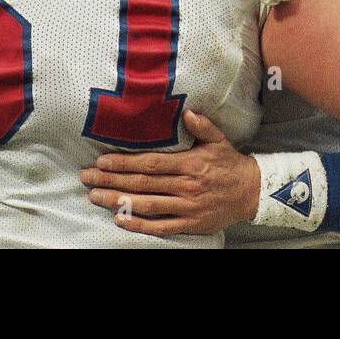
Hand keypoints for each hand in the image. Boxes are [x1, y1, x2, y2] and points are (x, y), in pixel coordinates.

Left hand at [79, 110, 260, 236]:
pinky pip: (159, 226)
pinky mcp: (189, 224)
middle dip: (111, 180)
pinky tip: (120, 219)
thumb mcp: (219, 140)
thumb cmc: (230, 164)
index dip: (124, 162)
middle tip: (87, 178)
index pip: (151, 163)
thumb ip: (202, 126)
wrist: (251, 193)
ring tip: (95, 196)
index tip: (102, 160)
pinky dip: (138, 224)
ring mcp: (186, 207)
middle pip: (142, 183)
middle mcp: (185, 186)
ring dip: (118, 200)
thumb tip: (186, 112)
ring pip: (146, 204)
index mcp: (190, 163)